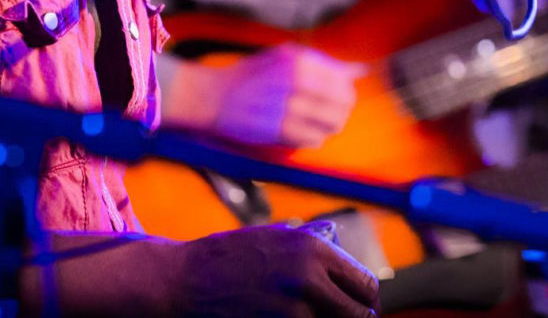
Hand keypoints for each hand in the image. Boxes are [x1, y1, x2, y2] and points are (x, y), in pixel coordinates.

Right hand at [165, 44, 362, 147]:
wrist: (216, 96)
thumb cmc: (252, 75)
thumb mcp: (285, 58)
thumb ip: (324, 63)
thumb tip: (359, 70)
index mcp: (300, 63)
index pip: (343, 81)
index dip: (346, 91)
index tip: (341, 95)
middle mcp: (297, 84)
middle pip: (342, 104)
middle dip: (341, 109)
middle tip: (333, 112)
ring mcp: (288, 109)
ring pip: (331, 124)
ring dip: (330, 125)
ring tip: (320, 123)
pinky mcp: (279, 132)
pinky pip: (313, 140)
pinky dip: (314, 138)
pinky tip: (304, 131)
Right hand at [166, 223, 378, 317]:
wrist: (183, 279)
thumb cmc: (227, 257)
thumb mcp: (275, 238)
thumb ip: (311, 249)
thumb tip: (340, 261)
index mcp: (314, 250)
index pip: (364, 285)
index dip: (363, 299)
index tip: (356, 305)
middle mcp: (310, 279)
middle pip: (359, 315)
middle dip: (353, 317)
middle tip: (340, 317)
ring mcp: (295, 311)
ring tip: (307, 314)